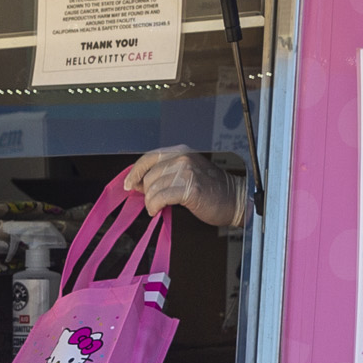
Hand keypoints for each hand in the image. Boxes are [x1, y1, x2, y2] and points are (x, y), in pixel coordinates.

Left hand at [127, 144, 246, 229]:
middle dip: (145, 192)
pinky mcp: (189, 188)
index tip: (129, 184)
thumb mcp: (187, 172)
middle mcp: (182, 158)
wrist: (233, 199)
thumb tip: (140, 183)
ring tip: (155, 208)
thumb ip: (166, 173)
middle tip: (150, 202)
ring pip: (153, 188)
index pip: (149, 157)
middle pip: (149, 175)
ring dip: (150, 201)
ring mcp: (186, 172)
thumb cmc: (211, 189)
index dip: (135, 172)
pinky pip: (160, 198)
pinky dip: (154, 206)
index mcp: (180, 152)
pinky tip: (157, 210)